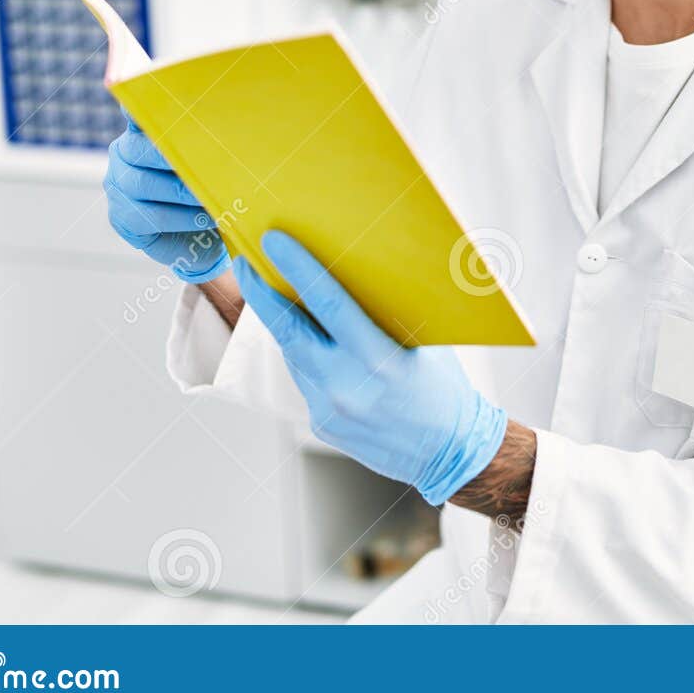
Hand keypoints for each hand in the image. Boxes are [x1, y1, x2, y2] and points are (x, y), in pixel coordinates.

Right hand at [104, 113, 228, 282]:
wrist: (200, 237)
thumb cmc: (208, 189)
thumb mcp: (210, 160)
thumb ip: (207, 142)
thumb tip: (231, 124)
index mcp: (142, 131)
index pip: (138, 111)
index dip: (141, 104)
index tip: (150, 91)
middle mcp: (124, 153)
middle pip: (140, 148)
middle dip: (177, 157)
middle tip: (212, 163)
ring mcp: (118, 185)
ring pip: (144, 183)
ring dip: (184, 191)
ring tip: (216, 197)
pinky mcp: (122, 217)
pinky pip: (151, 215)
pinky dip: (182, 217)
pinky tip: (205, 217)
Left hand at [234, 230, 507, 504]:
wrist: (449, 451)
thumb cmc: (445, 389)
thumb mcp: (424, 343)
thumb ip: (387, 315)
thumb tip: (354, 274)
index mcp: (378, 359)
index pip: (327, 302)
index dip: (296, 268)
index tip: (272, 241)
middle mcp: (347, 385)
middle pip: (288, 330)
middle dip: (262, 293)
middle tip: (245, 263)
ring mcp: (329, 408)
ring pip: (293, 354)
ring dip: (284, 325)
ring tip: (276, 295)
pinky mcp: (321, 424)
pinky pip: (305, 380)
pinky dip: (306, 357)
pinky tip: (313, 343)